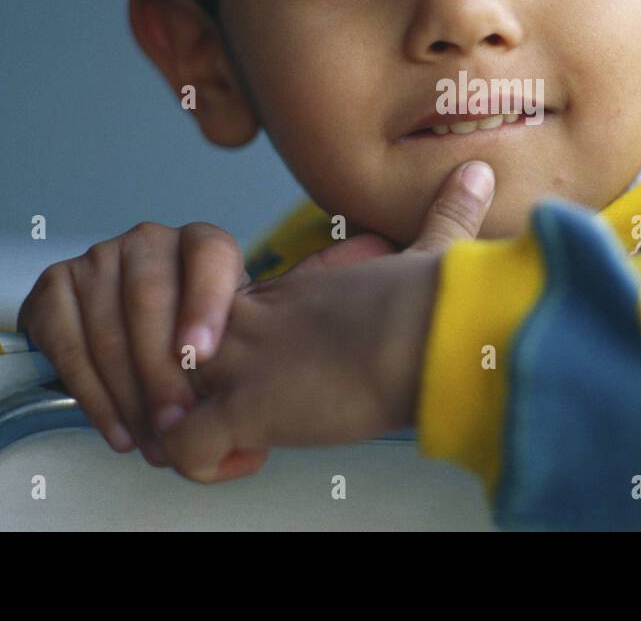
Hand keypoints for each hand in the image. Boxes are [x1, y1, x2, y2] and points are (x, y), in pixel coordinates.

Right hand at [16, 221, 250, 465]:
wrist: (136, 324)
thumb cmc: (197, 331)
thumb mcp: (229, 331)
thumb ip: (237, 350)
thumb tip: (242, 410)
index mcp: (198, 242)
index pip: (209, 255)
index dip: (205, 302)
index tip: (202, 354)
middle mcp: (147, 241)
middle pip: (149, 299)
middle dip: (162, 370)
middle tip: (176, 423)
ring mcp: (95, 259)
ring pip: (108, 331)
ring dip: (130, 397)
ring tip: (153, 442)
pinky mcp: (54, 286)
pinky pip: (68, 349)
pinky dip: (94, 399)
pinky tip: (120, 433)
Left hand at [159, 159, 496, 482]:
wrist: (434, 330)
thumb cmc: (437, 299)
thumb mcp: (437, 251)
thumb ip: (448, 215)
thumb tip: (480, 176)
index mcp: (288, 293)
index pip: (221, 314)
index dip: (233, 348)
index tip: (273, 374)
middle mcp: (251, 322)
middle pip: (175, 348)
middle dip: (190, 385)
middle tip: (230, 414)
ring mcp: (241, 362)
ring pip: (160, 391)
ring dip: (187, 423)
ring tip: (234, 440)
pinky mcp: (245, 405)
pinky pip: (184, 446)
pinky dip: (204, 464)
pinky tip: (251, 455)